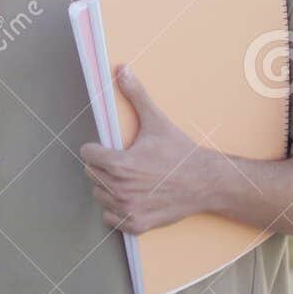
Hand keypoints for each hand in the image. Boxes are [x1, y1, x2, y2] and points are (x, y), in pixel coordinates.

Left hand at [79, 65, 213, 234]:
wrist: (205, 183)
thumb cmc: (179, 152)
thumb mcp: (157, 121)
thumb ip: (136, 95)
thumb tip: (122, 69)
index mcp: (119, 164)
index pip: (87, 154)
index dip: (98, 149)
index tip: (112, 148)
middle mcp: (119, 189)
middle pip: (91, 174)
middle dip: (103, 167)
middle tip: (125, 163)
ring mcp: (127, 209)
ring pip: (99, 196)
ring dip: (108, 188)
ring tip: (130, 179)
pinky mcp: (135, 225)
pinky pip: (110, 218)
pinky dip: (117, 211)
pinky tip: (133, 198)